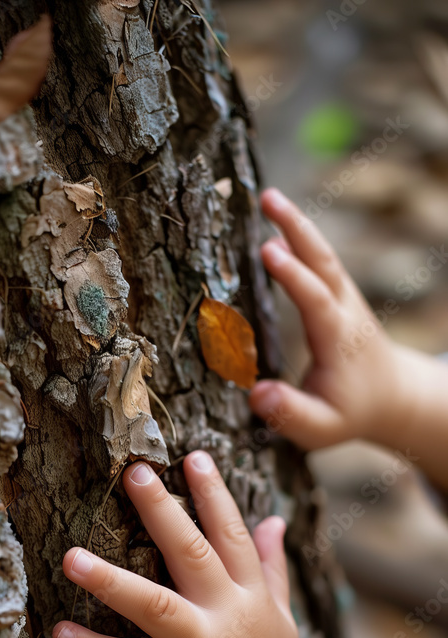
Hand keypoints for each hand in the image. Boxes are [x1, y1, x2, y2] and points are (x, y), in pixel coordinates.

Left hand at [53, 451, 306, 637]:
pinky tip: (60, 631)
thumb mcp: (280, 620)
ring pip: (154, 606)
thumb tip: (274, 520)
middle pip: (193, 555)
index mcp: (250, 598)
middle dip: (163, 512)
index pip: (232, 536)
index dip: (213, 495)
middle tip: (133, 474)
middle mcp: (226, 618)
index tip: (191, 457)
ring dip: (111, 580)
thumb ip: (271, 568)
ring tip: (71, 556)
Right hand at [249, 188, 405, 450]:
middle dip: (297, 230)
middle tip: (268, 198)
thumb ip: (290, 414)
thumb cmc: (350, 413)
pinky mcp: (337, 295)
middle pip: (324, 263)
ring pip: (322, 255)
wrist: (392, 396)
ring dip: (296, 225)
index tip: (268, 250)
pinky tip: (277, 221)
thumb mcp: (321, 429)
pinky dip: (299, 236)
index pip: (316, 301)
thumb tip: (257, 394)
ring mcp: (344, 299)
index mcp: (339, 341)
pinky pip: (319, 260)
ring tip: (268, 197)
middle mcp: (345, 312)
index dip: (293, 276)